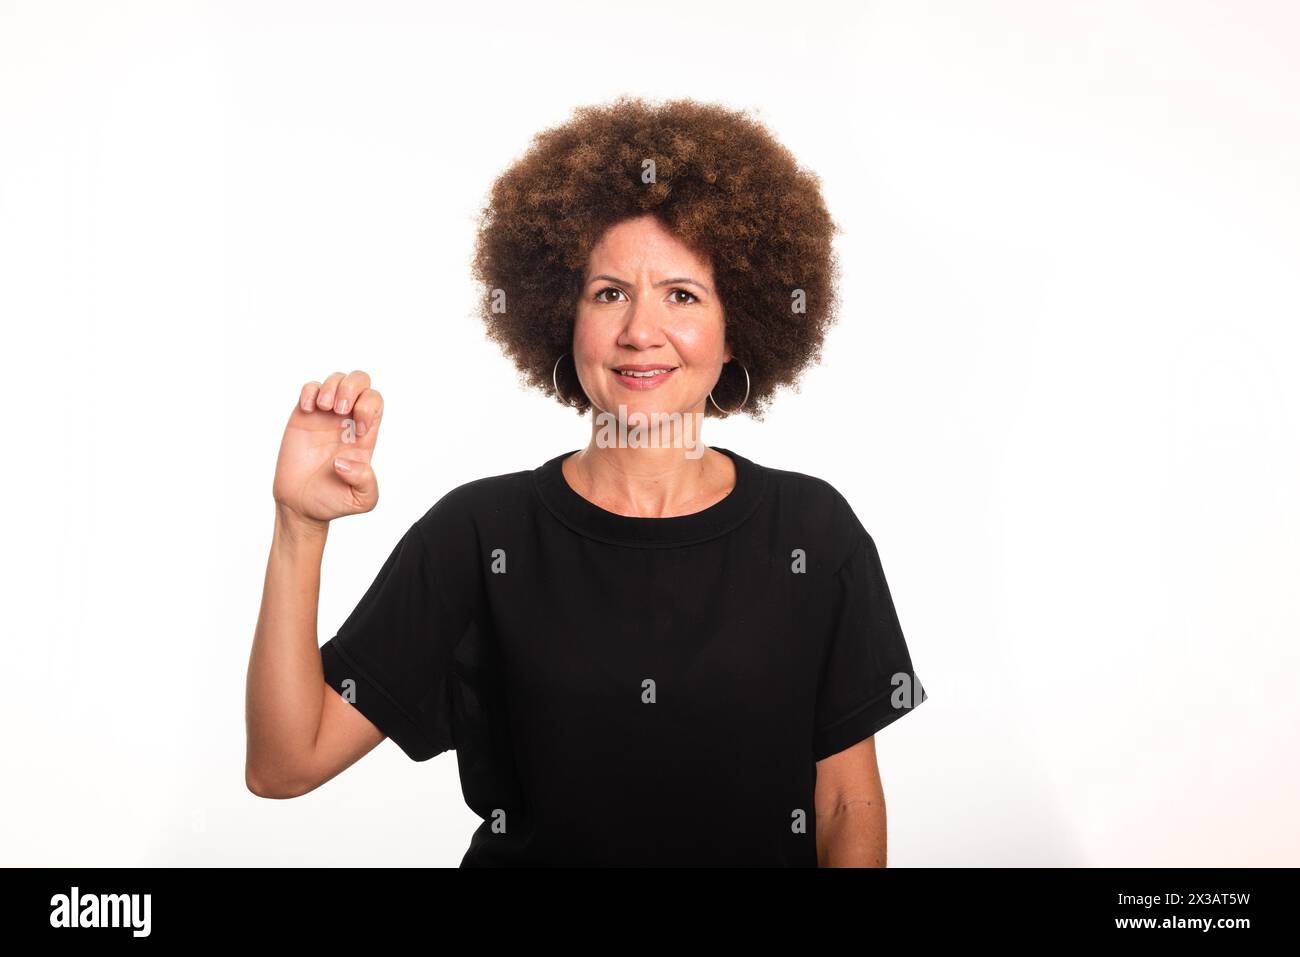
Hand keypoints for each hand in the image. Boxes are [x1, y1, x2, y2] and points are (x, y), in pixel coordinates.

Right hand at [272, 370, 384, 526]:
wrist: (301, 506)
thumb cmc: (333, 501)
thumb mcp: (361, 499)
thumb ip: (366, 482)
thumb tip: (344, 462)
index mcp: (364, 435)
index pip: (375, 402)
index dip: (369, 407)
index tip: (356, 430)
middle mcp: (347, 421)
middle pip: (360, 381)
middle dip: (352, 387)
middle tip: (340, 409)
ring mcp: (325, 417)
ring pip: (336, 379)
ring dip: (331, 386)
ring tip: (323, 408)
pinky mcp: (303, 417)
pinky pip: (309, 388)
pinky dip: (310, 391)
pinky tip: (308, 410)